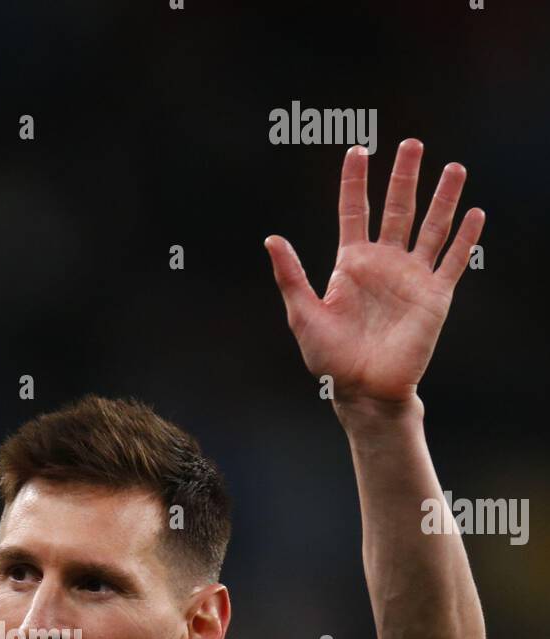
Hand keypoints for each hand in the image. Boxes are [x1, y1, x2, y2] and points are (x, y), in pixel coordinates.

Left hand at [265, 139, 483, 405]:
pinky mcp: (434, 296)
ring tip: (453, 167)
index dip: (355, 182)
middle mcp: (384, 264)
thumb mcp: (304, 313)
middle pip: (397, 209)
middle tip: (411, 142)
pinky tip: (473, 212)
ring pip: (430, 227)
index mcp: (352, 264)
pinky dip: (464, 238)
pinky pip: (452, 261)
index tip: (357, 150)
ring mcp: (411, 277)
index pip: (354, 212)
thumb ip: (291, 276)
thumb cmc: (330, 358)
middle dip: (404, 176)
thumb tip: (271, 239)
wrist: (363, 389)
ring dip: (442, 197)